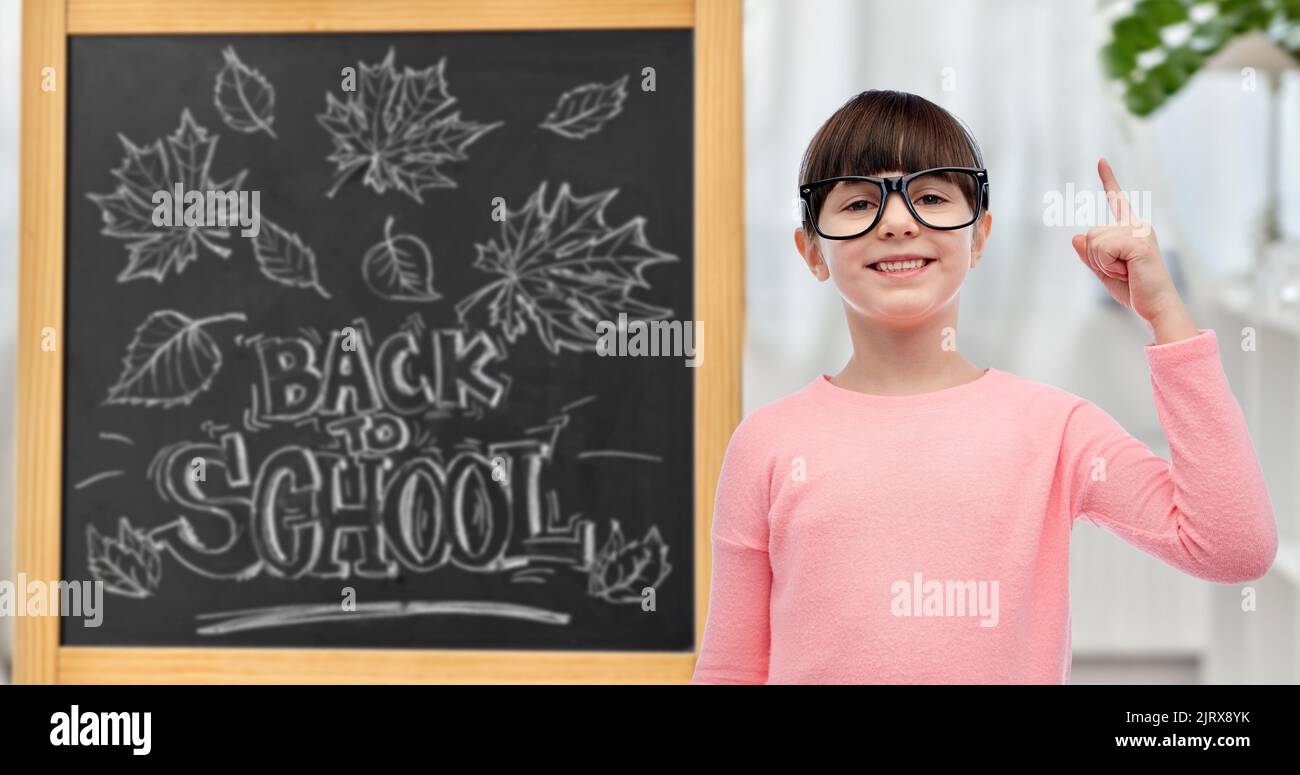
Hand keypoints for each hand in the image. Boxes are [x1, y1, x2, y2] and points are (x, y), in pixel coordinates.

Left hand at [1070, 158, 1185, 325]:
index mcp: (1131, 229)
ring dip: (1103, 263)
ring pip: (1094, 241)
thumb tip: (1075, 236)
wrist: (1156, 306)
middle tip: (1123, 270)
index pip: (1117, 200)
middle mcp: (1137, 225)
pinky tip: (1128, 270)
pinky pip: (1102, 249)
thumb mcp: (1105, 272)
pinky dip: (1108, 265)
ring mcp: (1139, 231)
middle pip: (1091, 233)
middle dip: (1097, 258)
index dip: (1108, 180)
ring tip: (1127, 270)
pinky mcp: (1138, 241)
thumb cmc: (1135, 290)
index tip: (1100, 161)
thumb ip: (1090, 255)